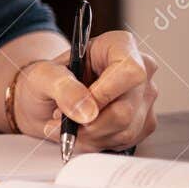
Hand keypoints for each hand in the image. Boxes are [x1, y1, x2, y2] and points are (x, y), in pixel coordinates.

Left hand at [12, 29, 159, 151]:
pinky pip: (125, 141)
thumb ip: (62, 88)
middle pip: (126, 108)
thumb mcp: (43, 76)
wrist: (47, 99)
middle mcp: (141, 70)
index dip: (104, 94)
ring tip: (68, 122)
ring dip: (89, 135)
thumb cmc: (47, 80)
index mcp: (119, 45)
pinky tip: (82, 130)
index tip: (79, 108)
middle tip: (61, 119)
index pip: (129, 71)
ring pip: (125, 130)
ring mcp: (145, 98)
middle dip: (89, 123)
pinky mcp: (144, 122)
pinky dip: (97, 142)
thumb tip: (87, 111)